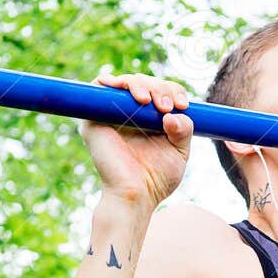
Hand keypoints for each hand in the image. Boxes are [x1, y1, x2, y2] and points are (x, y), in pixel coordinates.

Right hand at [83, 71, 194, 208]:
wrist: (135, 196)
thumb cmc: (156, 179)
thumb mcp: (179, 152)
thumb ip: (184, 130)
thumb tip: (175, 114)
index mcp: (151, 119)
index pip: (162, 91)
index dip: (173, 90)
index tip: (182, 105)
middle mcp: (131, 114)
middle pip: (145, 82)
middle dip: (159, 88)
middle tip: (165, 107)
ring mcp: (111, 115)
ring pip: (124, 82)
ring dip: (140, 84)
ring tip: (147, 101)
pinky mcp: (93, 119)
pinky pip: (96, 88)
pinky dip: (111, 82)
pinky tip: (129, 94)